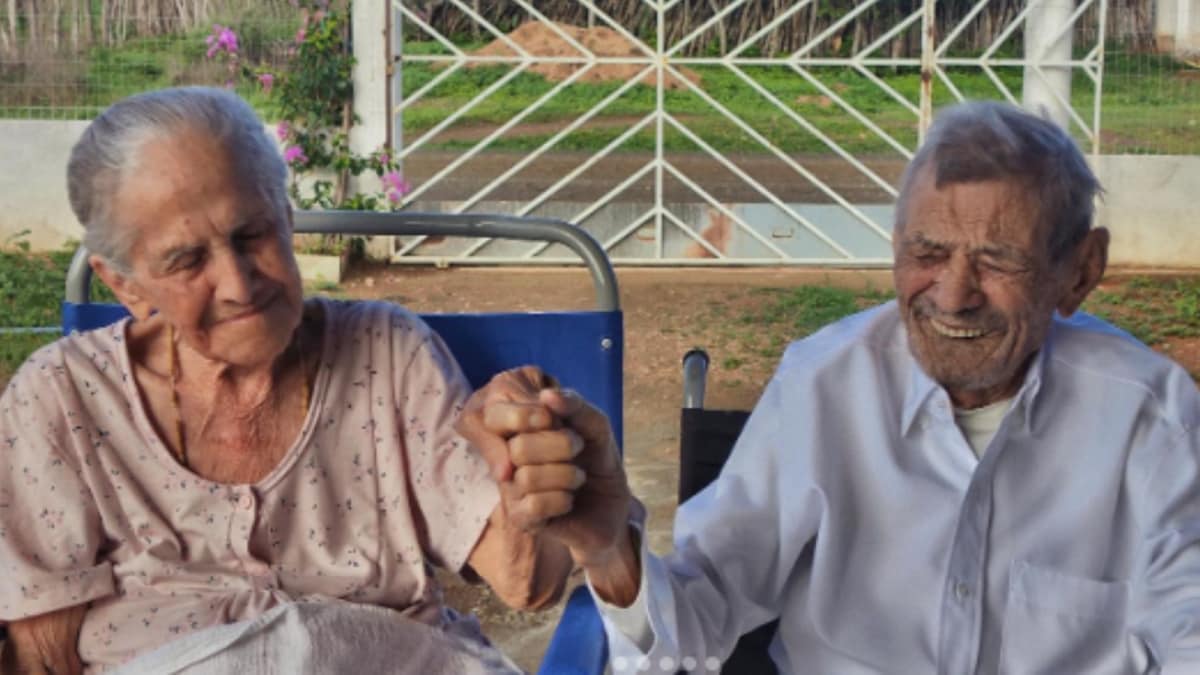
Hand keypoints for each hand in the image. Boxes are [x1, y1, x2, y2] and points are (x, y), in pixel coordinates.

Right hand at [457, 367, 633, 566]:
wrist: (613, 504)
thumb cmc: (596, 459)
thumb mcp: (594, 425)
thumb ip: (574, 405)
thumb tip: (547, 394)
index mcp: (515, 429)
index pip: (495, 416)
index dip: (525, 415)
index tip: (553, 419)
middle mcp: (506, 458)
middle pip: (519, 447)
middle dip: (561, 445)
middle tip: (577, 450)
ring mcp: (511, 490)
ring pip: (528, 477)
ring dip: (567, 476)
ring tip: (576, 478)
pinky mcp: (521, 519)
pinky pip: (535, 506)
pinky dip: (562, 500)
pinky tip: (568, 501)